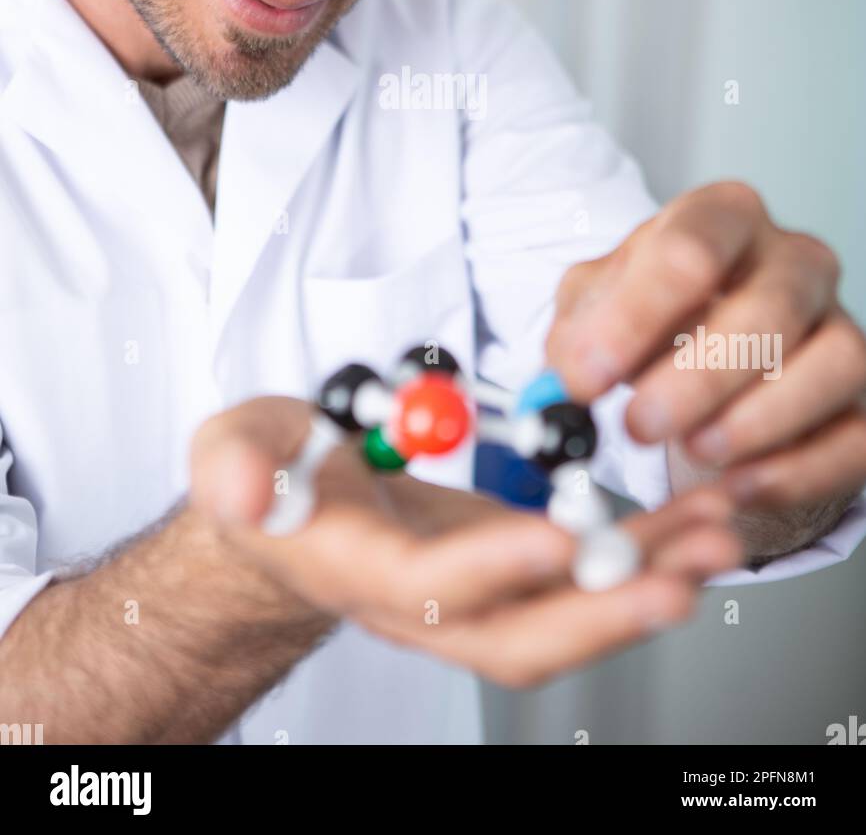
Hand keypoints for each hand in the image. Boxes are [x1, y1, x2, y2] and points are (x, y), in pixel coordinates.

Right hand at [189, 394, 743, 687]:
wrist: (297, 517)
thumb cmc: (273, 477)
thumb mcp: (235, 447)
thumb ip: (234, 463)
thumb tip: (240, 487)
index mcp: (358, 571)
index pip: (427, 587)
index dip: (490, 568)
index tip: (555, 539)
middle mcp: (426, 605)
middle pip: (519, 633)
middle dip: (601, 611)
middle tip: (677, 575)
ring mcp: (476, 596)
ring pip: (567, 618)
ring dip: (644, 587)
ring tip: (714, 538)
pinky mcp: (514, 570)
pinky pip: (585, 579)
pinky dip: (647, 556)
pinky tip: (697, 521)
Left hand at [546, 182, 865, 522]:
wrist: (700, 359)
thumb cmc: (653, 319)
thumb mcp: (595, 307)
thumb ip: (577, 337)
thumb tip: (568, 380)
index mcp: (723, 217)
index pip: (692, 247)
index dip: (637, 314)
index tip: (589, 375)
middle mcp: (794, 260)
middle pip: (771, 305)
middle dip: (700, 375)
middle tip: (640, 425)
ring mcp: (838, 325)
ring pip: (834, 362)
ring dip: (758, 418)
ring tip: (693, 451)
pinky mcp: (861, 398)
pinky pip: (858, 434)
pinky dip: (800, 470)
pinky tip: (738, 485)